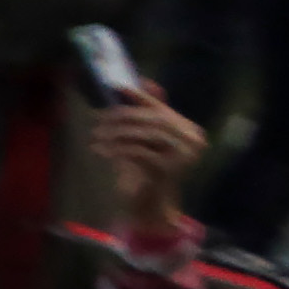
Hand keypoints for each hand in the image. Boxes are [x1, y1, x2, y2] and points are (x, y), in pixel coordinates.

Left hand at [81, 88, 204, 224]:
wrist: (150, 206)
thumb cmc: (145, 171)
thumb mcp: (144, 141)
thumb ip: (145, 116)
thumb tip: (141, 82)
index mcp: (190, 130)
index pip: (162, 108)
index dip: (139, 96)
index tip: (116, 87)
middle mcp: (193, 140)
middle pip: (154, 118)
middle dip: (122, 115)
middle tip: (97, 117)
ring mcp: (184, 155)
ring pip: (146, 133)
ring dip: (116, 132)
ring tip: (96, 135)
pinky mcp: (169, 169)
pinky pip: (138, 151)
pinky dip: (116, 149)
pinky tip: (100, 150)